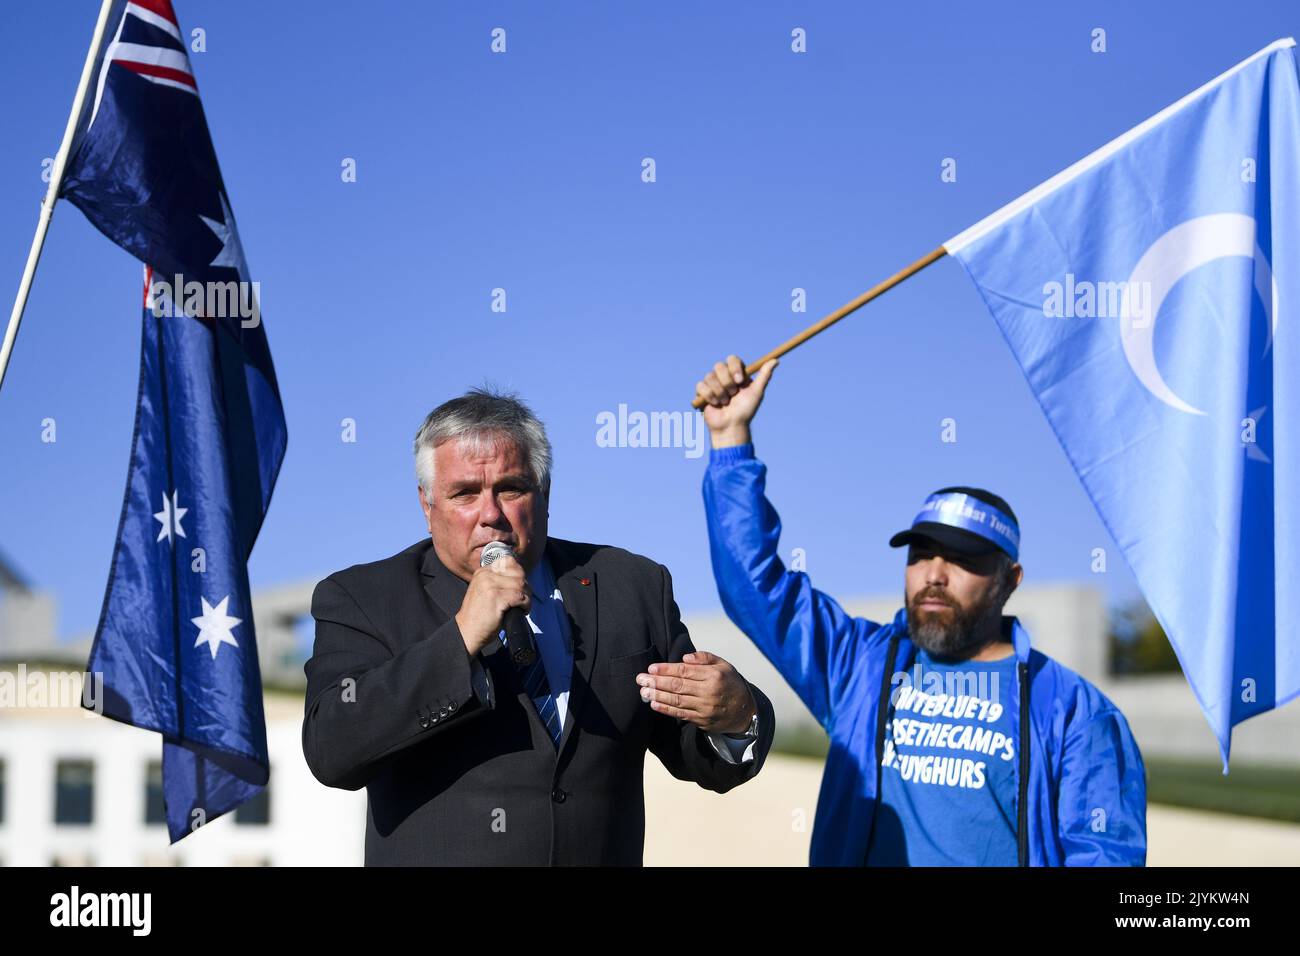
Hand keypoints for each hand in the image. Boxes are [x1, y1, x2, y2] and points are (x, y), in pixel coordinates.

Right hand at [455, 554, 529, 654]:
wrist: (467, 632)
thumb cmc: (479, 616)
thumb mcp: (484, 591)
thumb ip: (498, 582)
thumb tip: (521, 578)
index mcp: (482, 572)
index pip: (509, 562)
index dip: (519, 574)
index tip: (519, 588)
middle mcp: (485, 575)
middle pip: (518, 572)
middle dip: (525, 587)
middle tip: (523, 599)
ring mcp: (490, 585)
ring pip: (521, 584)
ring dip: (527, 597)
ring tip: (522, 606)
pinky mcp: (496, 597)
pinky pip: (520, 596)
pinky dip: (526, 605)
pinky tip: (521, 611)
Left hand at [635, 651, 756, 733]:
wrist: (745, 712)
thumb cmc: (731, 683)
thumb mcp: (724, 665)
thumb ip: (705, 658)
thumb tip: (684, 657)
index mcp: (714, 675)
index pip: (685, 671)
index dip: (666, 670)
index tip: (651, 668)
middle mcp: (709, 692)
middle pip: (678, 686)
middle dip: (657, 682)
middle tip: (640, 679)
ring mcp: (705, 708)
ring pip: (677, 701)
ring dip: (658, 696)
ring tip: (643, 691)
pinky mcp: (702, 721)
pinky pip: (681, 714)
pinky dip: (666, 709)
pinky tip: (654, 704)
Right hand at [694, 355, 777, 447]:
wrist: (731, 426)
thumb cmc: (745, 411)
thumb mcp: (757, 392)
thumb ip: (765, 375)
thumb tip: (776, 360)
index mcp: (736, 374)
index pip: (732, 359)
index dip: (734, 368)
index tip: (739, 381)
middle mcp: (724, 376)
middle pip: (719, 366)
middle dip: (726, 382)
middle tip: (733, 394)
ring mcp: (712, 384)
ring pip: (709, 376)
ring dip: (719, 392)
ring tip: (725, 402)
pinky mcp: (701, 392)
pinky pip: (701, 386)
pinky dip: (709, 396)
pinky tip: (715, 404)